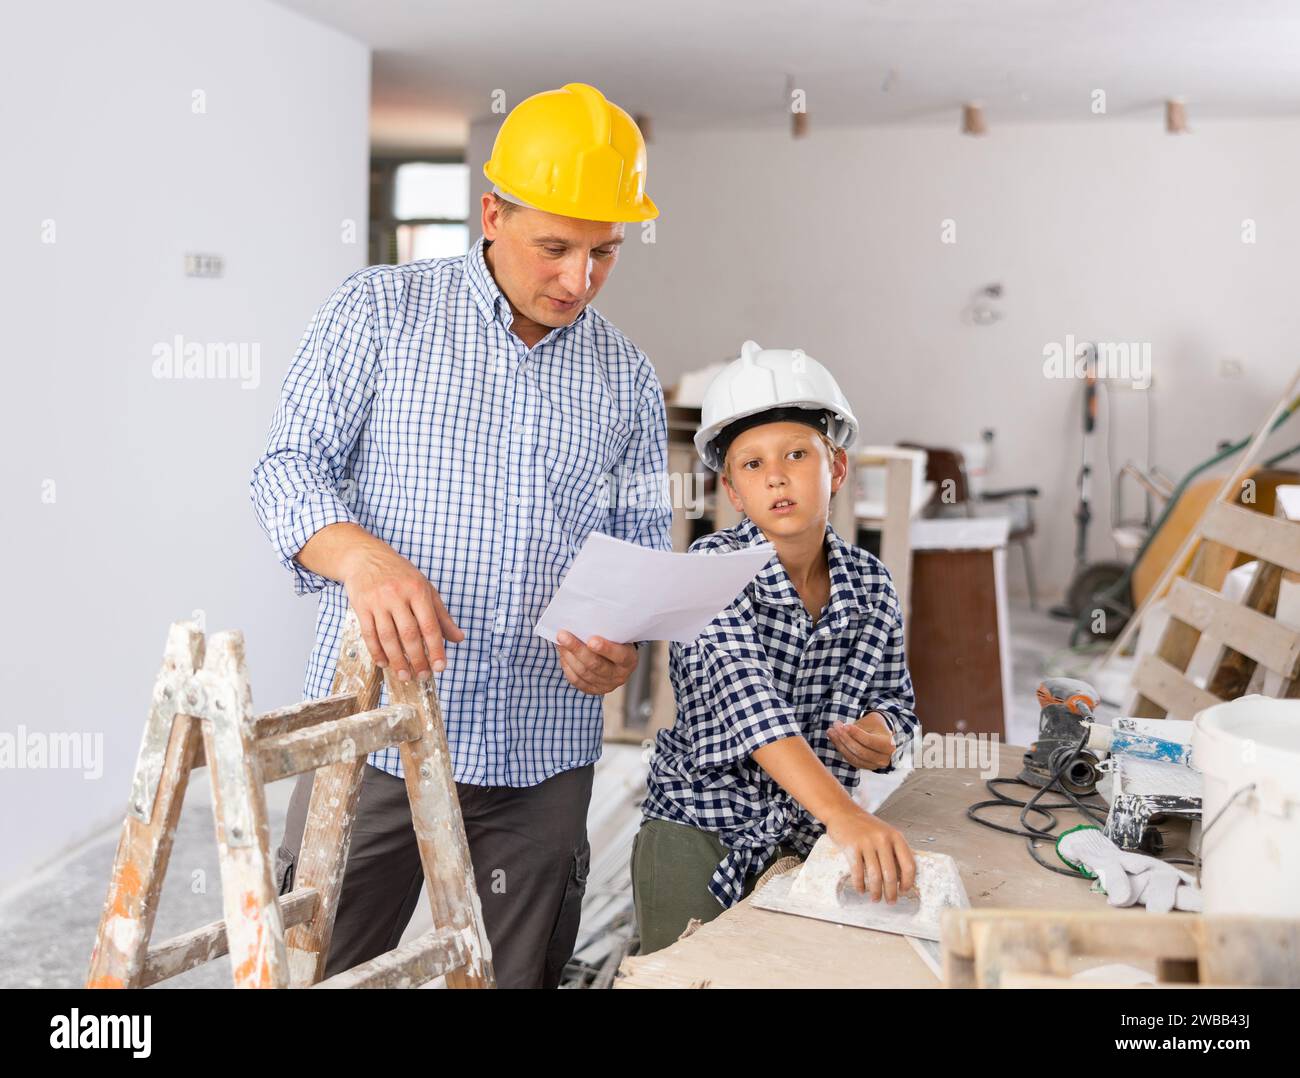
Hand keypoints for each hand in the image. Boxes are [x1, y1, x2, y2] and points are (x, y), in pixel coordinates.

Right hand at [339, 538, 463, 682]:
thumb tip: (458, 638)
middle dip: (417, 658)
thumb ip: (441, 615)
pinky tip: (384, 663)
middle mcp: (397, 595)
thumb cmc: (400, 574)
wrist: (366, 557)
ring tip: (405, 675)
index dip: (437, 648)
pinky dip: (377, 652)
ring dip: (397, 660)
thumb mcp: (425, 588)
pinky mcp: (361, 606)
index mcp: (417, 590)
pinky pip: (369, 634)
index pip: (429, 625)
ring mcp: (377, 601)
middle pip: (408, 634)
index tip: (441, 666)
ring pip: (388, 637)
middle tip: (423, 675)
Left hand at [555, 631, 637, 695]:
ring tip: (559, 641)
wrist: (616, 659)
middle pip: (596, 665)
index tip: (591, 639)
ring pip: (583, 672)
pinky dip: (567, 666)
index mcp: (629, 660)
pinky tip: (563, 653)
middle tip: (562, 635)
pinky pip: (576, 680)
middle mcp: (619, 676)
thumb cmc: (616, 641)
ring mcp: (606, 685)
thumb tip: (583, 621)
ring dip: (568, 656)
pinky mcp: (593, 690)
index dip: (606, 649)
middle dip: (577, 649)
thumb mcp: (618, 635)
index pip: (619, 655)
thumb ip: (607, 631)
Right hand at [824, 807, 915, 903]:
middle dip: (891, 892)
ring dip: (876, 892)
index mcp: (895, 836)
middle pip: (891, 874)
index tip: (904, 890)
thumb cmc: (865, 826)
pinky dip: (860, 885)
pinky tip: (861, 890)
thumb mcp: (885, 833)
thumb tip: (902, 878)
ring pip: (875, 876)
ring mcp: (867, 843)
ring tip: (875, 898)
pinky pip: (857, 872)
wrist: (843, 812)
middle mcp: (883, 839)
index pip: (908, 864)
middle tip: (890, 901)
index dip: (908, 881)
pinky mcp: (852, 847)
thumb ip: (894, 851)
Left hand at [828, 711, 894, 770]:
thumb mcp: (870, 721)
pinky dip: (842, 750)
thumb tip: (839, 729)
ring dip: (840, 745)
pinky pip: (851, 760)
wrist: (882, 734)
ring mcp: (875, 765)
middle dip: (845, 739)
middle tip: (834, 727)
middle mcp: (884, 758)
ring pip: (854, 758)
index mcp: (888, 745)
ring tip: (831, 732)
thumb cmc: (876, 725)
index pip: (870, 741)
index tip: (844, 725)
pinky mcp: (866, 767)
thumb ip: (857, 727)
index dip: (855, 734)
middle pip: (861, 751)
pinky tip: (835, 740)